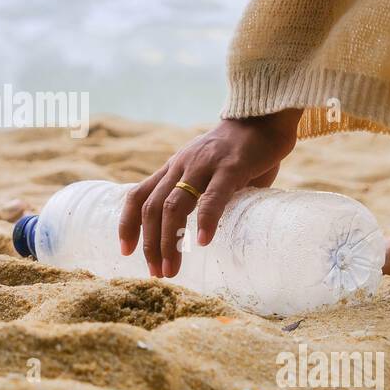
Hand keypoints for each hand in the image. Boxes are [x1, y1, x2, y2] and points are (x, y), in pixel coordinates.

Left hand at [118, 110, 300, 278]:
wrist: (263, 117)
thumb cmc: (240, 151)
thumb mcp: (209, 172)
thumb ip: (203, 196)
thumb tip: (204, 231)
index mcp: (174, 168)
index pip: (138, 196)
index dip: (127, 224)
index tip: (126, 252)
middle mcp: (181, 166)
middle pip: (152, 208)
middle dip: (150, 244)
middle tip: (157, 273)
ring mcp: (203, 165)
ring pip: (173, 206)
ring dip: (169, 241)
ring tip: (172, 268)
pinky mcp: (230, 167)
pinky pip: (212, 197)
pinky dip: (204, 221)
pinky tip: (201, 242)